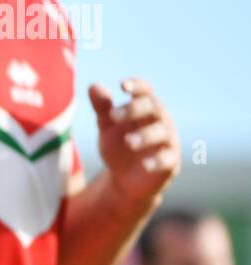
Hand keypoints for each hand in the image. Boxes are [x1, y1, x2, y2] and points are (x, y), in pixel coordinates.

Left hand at [88, 78, 179, 208]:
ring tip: (128, 142)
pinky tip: (144, 165)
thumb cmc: (119, 146)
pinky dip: (157, 161)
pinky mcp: (170, 162)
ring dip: (144, 136)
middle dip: (134, 109)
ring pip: (162, 132)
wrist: (125, 179)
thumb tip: (93, 86)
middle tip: (113, 116)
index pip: (145, 91)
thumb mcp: (107, 127)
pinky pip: (168, 159)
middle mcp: (160, 121)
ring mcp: (167, 141)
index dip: (137, 86)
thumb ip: (102, 108)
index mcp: (145, 109)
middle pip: (154, 107)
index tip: (122, 86)